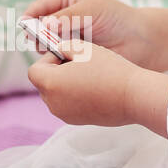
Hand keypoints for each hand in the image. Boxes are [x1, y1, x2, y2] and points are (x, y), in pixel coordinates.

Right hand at [22, 0, 155, 68]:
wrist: (139, 41)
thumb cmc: (116, 18)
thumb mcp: (91, 10)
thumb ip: (67, 17)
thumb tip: (44, 25)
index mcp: (65, 1)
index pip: (41, 6)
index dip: (32, 15)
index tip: (26, 25)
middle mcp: (62, 20)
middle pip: (38, 26)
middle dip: (36, 34)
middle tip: (40, 41)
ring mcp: (65, 39)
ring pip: (45, 44)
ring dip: (46, 48)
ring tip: (55, 51)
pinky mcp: (71, 56)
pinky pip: (56, 58)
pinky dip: (56, 60)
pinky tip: (62, 61)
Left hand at [26, 39, 145, 126]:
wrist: (133, 96)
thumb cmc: (109, 70)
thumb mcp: (83, 48)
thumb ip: (63, 47)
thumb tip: (56, 51)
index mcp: (51, 84)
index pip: (34, 70)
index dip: (48, 60)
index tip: (66, 56)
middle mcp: (53, 103)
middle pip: (43, 84)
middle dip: (55, 72)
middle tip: (78, 64)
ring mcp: (64, 115)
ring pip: (55, 95)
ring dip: (65, 84)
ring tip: (88, 75)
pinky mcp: (77, 121)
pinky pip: (67, 105)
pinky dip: (74, 96)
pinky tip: (94, 88)